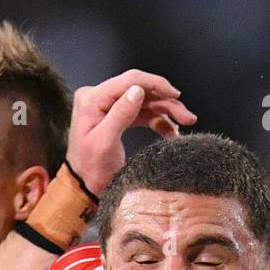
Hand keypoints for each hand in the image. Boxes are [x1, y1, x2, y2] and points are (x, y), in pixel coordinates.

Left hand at [66, 70, 195, 196]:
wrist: (82, 188)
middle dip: (165, 101)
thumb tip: (137, 90)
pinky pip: (142, 114)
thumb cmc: (89, 170)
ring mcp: (108, 107)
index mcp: (93, 98)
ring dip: (166, 111)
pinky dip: (158, 121)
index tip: (175, 95)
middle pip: (140, 90)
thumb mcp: (104, 143)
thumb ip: (120, 114)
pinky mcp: (117, 117)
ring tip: (185, 123)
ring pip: (144, 102)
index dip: (155, 84)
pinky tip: (171, 131)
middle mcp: (100, 97)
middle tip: (187, 116)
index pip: (129, 80)